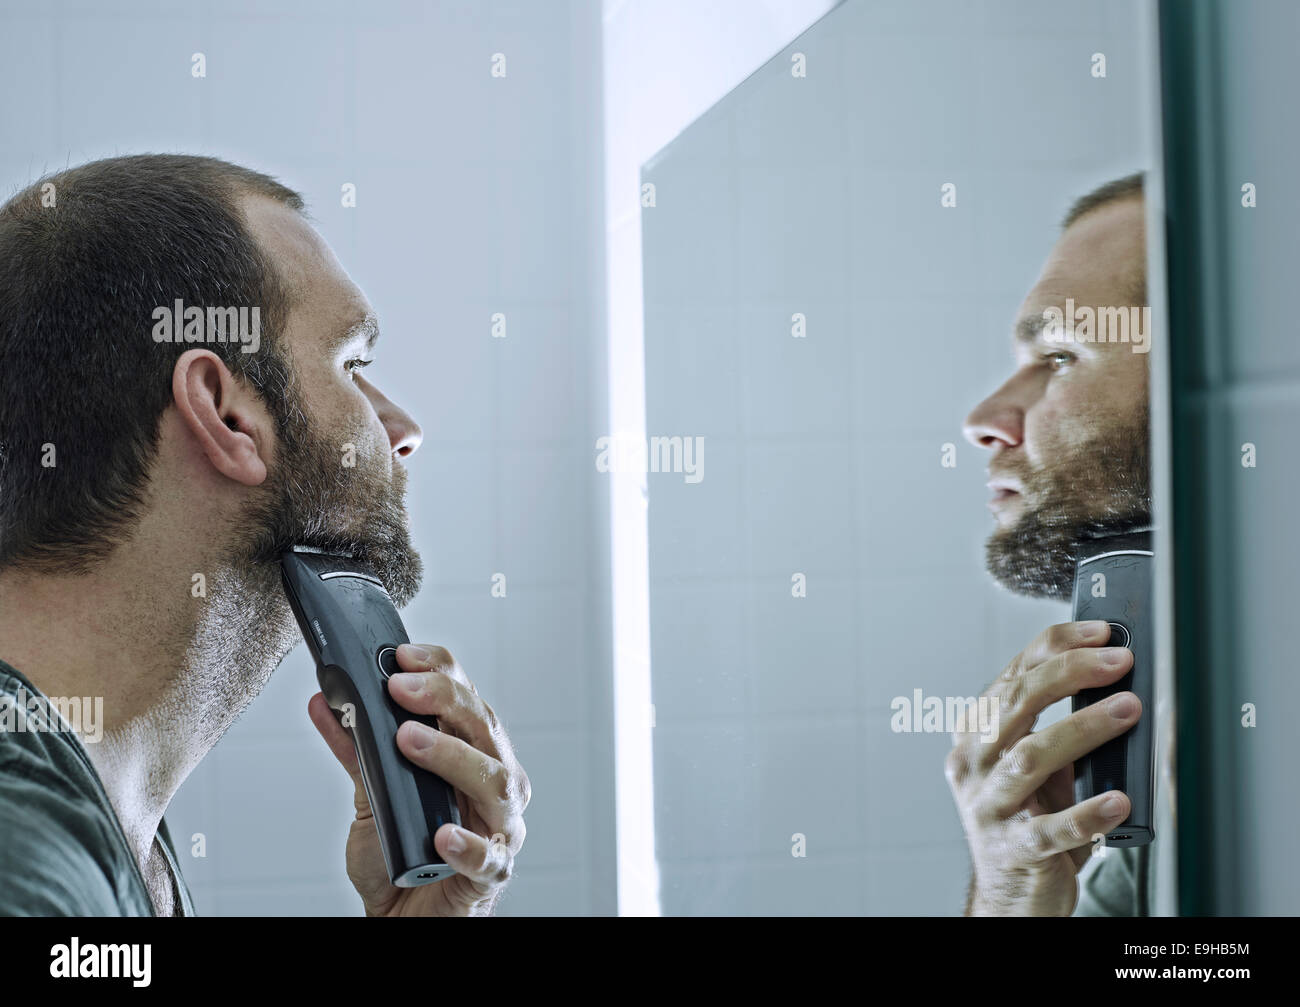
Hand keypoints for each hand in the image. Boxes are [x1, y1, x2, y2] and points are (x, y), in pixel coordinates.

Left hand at [308, 643, 529, 915]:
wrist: (404, 917)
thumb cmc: (402, 853)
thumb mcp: (371, 794)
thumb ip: (356, 749)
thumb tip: (324, 702)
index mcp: (473, 752)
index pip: (467, 696)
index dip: (440, 669)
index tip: (403, 656)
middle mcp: (495, 780)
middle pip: (484, 728)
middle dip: (444, 699)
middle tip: (400, 688)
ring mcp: (499, 825)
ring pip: (497, 781)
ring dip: (453, 757)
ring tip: (410, 742)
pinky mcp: (492, 872)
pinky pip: (490, 857)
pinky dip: (469, 844)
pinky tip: (443, 837)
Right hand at [945, 620, 1141, 915]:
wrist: (1012, 890)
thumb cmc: (1029, 815)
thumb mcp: (1034, 761)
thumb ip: (1056, 721)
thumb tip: (1116, 679)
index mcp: (976, 731)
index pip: (1015, 673)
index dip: (1057, 646)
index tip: (1102, 634)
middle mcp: (974, 762)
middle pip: (1017, 703)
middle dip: (1071, 674)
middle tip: (1119, 662)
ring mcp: (989, 806)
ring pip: (1030, 756)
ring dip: (1082, 728)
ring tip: (1127, 711)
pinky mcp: (1014, 848)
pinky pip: (1049, 829)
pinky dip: (1086, 813)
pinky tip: (1118, 800)